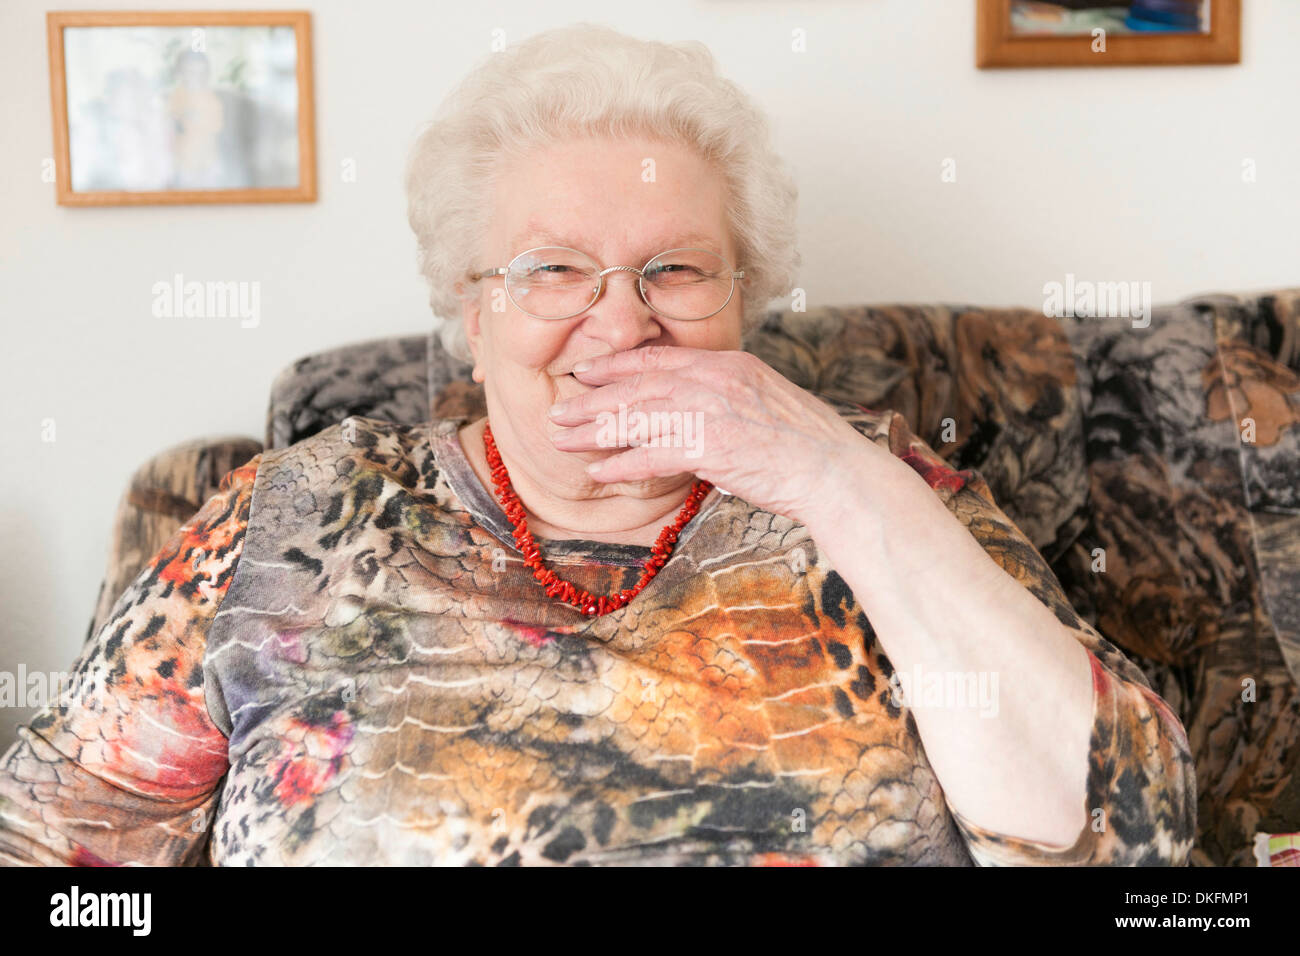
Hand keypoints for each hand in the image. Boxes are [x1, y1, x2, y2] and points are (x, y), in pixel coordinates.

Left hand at [546, 345, 886, 524]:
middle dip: (592, 400)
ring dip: (594, 430)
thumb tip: (698, 404)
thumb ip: (728, 394)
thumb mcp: (766, 400)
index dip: (616, 365)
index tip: (586, 372)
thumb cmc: (806, 444)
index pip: (659, 359)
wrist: (835, 470)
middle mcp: (715, 380)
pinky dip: (621, 462)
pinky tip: (598, 470)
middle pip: (638, 386)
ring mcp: (711, 412)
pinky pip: (651, 454)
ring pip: (636, 417)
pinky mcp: (710, 447)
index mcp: (728, 364)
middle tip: (559, 411)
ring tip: (563, 440)